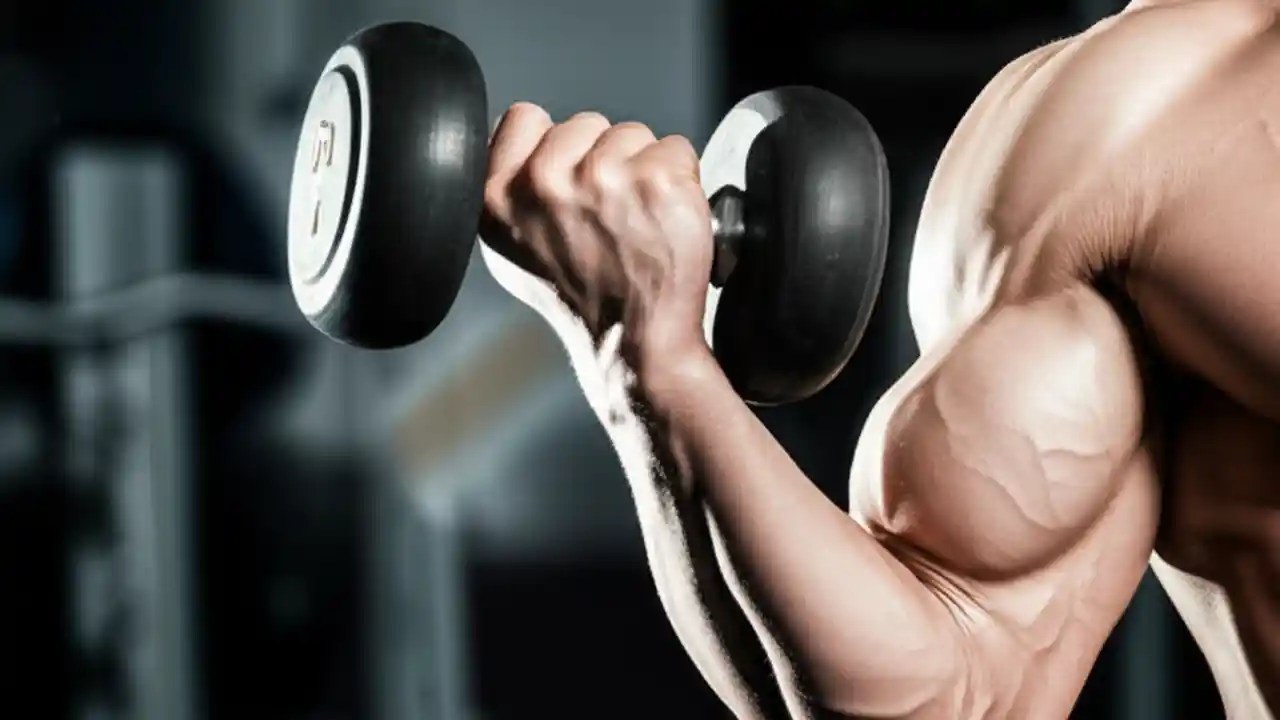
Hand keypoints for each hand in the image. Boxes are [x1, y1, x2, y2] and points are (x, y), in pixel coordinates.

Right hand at [479, 103, 713, 372]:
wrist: (634, 339)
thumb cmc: (581, 298)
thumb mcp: (512, 247)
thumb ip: (512, 189)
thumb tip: (518, 142)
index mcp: (498, 195)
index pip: (524, 118)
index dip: (555, 145)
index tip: (570, 180)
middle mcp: (544, 182)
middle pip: (585, 123)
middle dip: (603, 158)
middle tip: (608, 215)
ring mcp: (602, 177)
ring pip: (632, 134)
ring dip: (642, 169)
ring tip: (636, 222)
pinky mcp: (656, 181)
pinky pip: (675, 150)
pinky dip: (680, 181)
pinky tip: (664, 220)